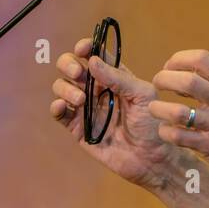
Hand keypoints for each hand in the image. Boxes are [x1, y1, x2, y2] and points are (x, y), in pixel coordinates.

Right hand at [49, 38, 175, 190]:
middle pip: (70, 67)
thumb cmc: (152, 124)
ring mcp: (85, 108)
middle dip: (68, 64)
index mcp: (114, 77)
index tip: (83, 49)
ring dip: (65, 88)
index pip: (94, 55)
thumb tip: (91, 60)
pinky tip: (62, 107)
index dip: (85, 47)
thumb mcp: (142, 96)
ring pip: (61, 87)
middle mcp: (96, 89)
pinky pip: (60, 113)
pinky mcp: (78, 128)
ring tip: (81, 101)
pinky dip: (56, 107)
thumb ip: (118, 78)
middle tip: (77, 74)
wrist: (152, 160)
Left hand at [149, 49, 208, 187]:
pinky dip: (165, 131)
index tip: (169, 67)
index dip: (178, 59)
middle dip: (163, 79)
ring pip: (176, 111)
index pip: (201, 58)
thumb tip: (183, 73)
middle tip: (158, 84)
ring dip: (158, 108)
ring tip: (154, 109)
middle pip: (186, 80)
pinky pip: (178, 137)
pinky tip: (165, 130)